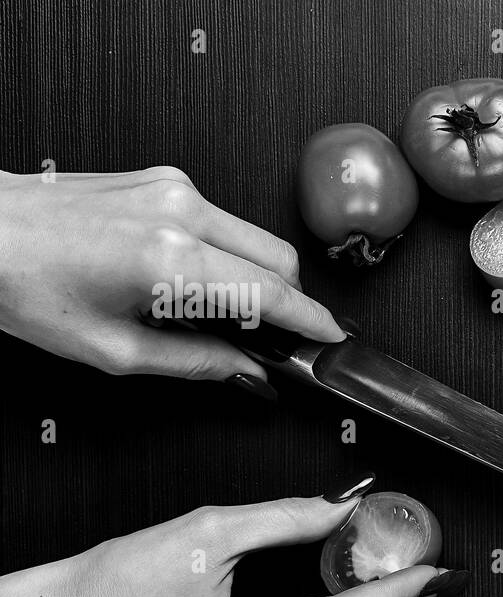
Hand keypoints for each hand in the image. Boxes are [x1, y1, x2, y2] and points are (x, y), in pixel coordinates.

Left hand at [0, 166, 343, 390]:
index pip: (273, 293)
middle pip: (280, 259)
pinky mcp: (163, 180)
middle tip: (278, 338)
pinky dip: (228, 254)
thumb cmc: (26, 283)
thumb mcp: (113, 350)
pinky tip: (196, 279)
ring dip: (258, 277)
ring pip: (256, 237)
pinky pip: (223, 222)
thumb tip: (244, 370)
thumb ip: (195, 363)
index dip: (312, 322)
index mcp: (171, 259)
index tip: (331, 338)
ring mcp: (174, 189)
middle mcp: (181, 213)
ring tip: (223, 313)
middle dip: (291, 301)